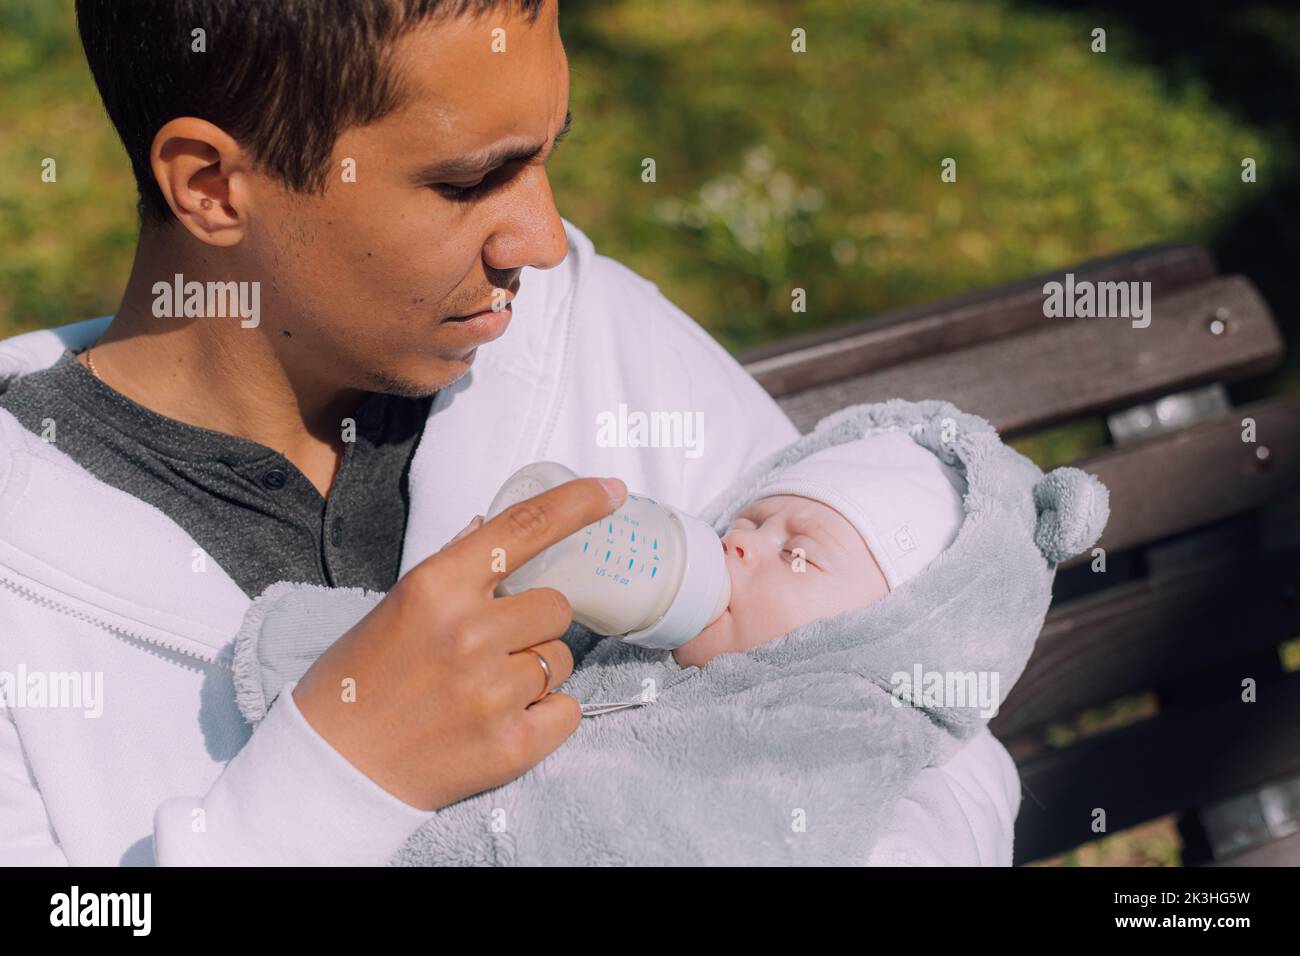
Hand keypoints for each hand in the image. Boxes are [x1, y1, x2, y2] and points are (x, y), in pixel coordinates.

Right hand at [292, 475, 626, 810]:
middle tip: (492, 648)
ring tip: (484, 691)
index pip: (524, 527)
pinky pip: (567, 710)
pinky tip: (500, 722)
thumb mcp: (395, 607)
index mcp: (438, 588)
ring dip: (536, 671)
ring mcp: (492, 692)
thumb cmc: (357, 682)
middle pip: (557, 605)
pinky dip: (545, 716)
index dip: (578, 503)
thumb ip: (451, 568)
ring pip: (561, 659)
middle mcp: (470, 634)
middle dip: (535, 623)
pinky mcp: (511, 745)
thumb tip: (488, 529)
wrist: (334, 769)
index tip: (611, 490)